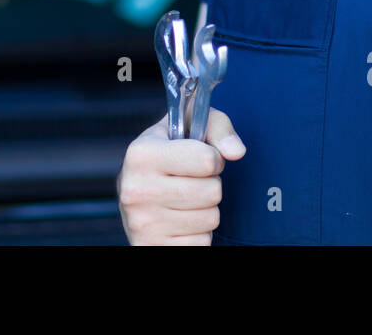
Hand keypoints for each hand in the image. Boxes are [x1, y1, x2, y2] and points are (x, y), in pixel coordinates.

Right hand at [117, 109, 245, 244]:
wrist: (134, 191)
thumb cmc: (169, 153)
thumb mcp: (189, 125)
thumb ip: (218, 127)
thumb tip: (236, 152)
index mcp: (141, 154)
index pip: (206, 160)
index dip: (213, 158)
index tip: (202, 159)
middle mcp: (136, 189)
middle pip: (212, 191)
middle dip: (211, 185)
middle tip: (194, 180)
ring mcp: (142, 223)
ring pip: (210, 219)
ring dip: (206, 209)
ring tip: (186, 199)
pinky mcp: (151, 247)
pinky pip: (202, 243)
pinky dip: (199, 233)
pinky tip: (181, 220)